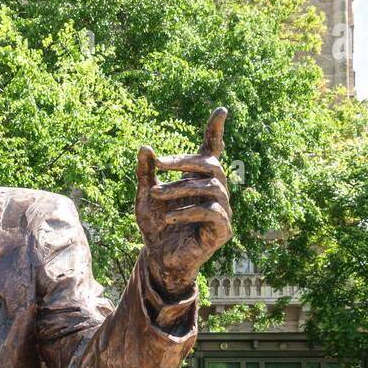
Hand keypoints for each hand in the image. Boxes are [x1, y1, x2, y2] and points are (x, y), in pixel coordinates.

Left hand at [135, 107, 232, 298]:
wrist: (157, 257)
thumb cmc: (155, 225)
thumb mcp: (145, 196)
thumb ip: (146, 173)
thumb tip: (145, 147)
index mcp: (199, 179)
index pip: (212, 150)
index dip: (216, 131)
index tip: (221, 110)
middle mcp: (216, 191)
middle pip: (212, 165)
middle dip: (185, 161)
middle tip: (161, 163)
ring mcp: (223, 211)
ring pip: (211, 188)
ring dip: (180, 188)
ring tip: (157, 195)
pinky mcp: (223, 231)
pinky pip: (212, 213)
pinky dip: (188, 211)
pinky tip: (169, 217)